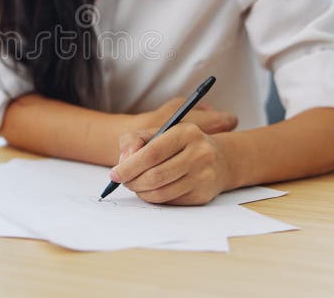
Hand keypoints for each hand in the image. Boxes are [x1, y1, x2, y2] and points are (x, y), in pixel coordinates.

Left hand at [113, 101, 238, 204]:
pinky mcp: (203, 194)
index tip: (114, 174)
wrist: (219, 159)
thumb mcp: (158, 132)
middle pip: (156, 175)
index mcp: (186, 132)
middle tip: (124, 182)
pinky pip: (170, 201)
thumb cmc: (180, 144)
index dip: (129, 166)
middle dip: (133, 181)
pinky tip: (151, 190)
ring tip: (135, 185)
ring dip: (141, 192)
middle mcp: (199, 153)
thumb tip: (123, 161)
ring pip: (162, 192)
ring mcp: (204, 175)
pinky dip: (154, 198)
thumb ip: (134, 140)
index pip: (152, 153)